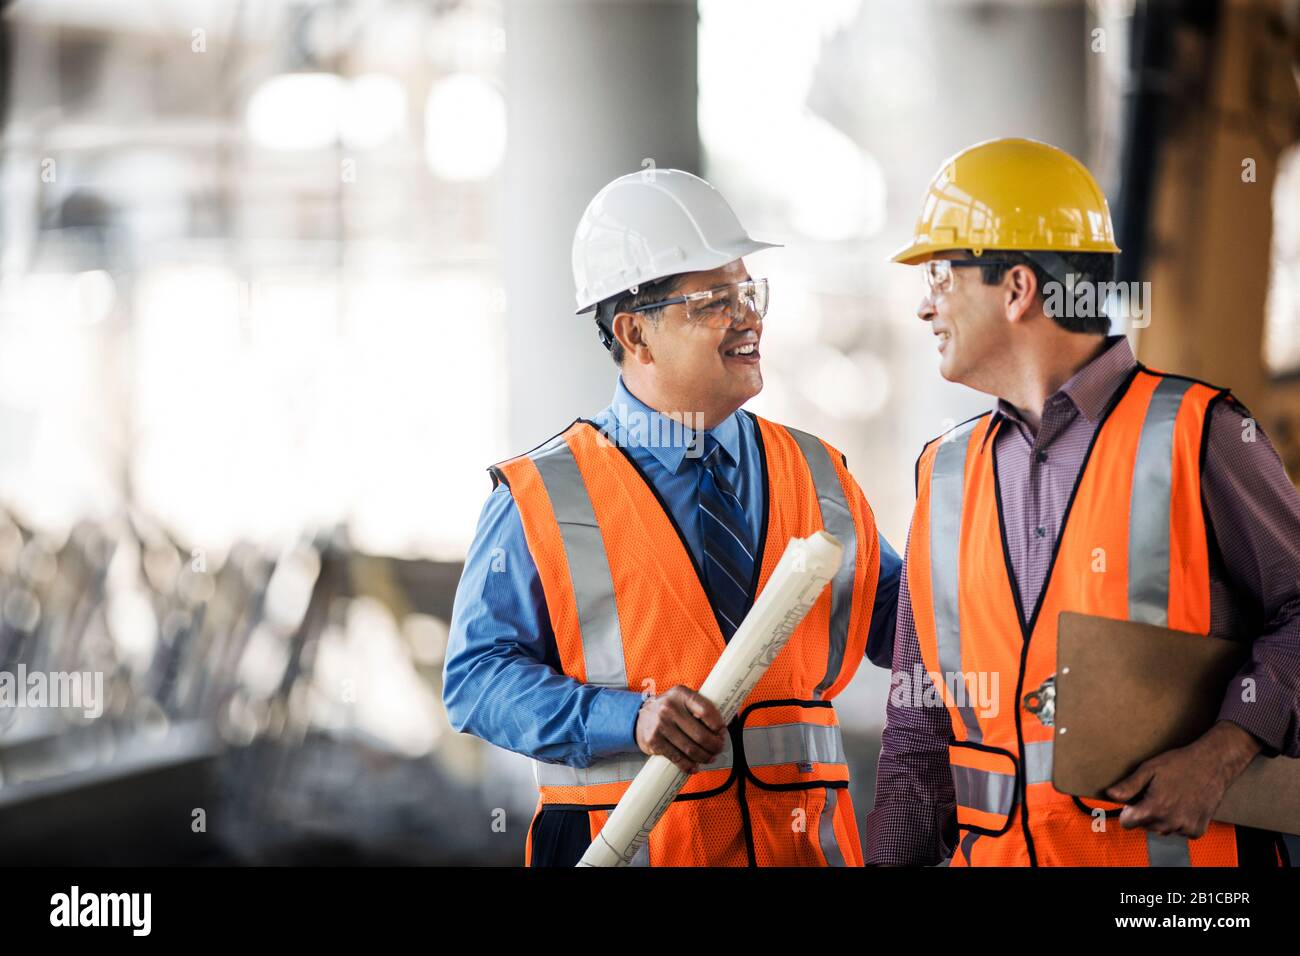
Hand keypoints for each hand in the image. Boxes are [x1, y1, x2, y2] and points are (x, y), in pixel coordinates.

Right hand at [635, 685, 727, 774]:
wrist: (639, 717)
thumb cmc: (667, 709)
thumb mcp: (681, 699)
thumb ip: (698, 708)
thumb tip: (720, 728)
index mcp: (681, 694)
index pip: (706, 710)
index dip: (718, 725)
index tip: (722, 732)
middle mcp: (669, 708)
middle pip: (700, 734)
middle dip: (714, 745)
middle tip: (718, 748)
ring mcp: (660, 725)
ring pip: (691, 749)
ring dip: (704, 757)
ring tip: (709, 758)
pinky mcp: (654, 741)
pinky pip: (677, 758)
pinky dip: (689, 765)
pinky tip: (694, 766)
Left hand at [1105, 720, 1261, 837]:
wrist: (1212, 764)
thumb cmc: (1180, 764)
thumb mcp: (1149, 769)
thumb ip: (1128, 786)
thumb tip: (1111, 795)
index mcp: (1154, 808)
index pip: (1127, 823)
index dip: (1127, 811)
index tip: (1134, 801)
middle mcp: (1170, 822)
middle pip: (1144, 826)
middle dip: (1145, 813)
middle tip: (1155, 794)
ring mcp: (1185, 827)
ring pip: (1161, 830)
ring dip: (1162, 818)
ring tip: (1170, 798)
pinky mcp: (1198, 830)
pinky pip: (1180, 832)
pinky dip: (1179, 822)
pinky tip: (1182, 806)